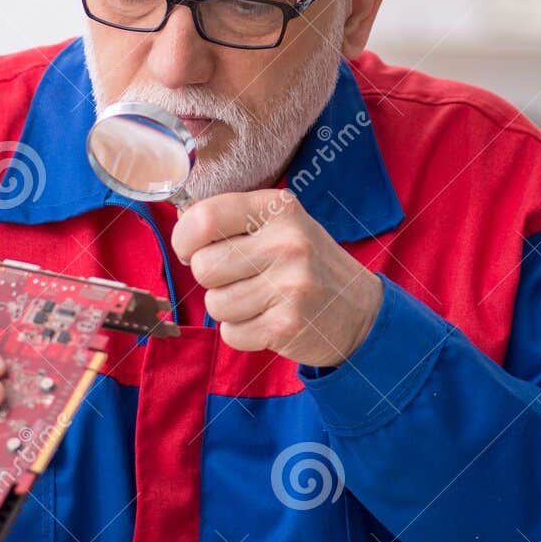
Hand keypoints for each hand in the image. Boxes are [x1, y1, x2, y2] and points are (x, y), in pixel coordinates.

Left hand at [171, 189, 382, 368]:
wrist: (361, 311)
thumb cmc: (307, 263)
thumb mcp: (280, 225)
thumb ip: (233, 219)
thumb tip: (179, 223)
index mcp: (278, 208)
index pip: (204, 218)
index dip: (184, 239)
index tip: (192, 248)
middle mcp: (286, 243)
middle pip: (204, 267)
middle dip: (211, 278)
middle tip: (238, 277)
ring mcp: (290, 285)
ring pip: (215, 304)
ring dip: (228, 307)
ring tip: (259, 299)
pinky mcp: (287, 325)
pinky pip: (231, 333)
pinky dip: (242, 332)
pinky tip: (267, 319)